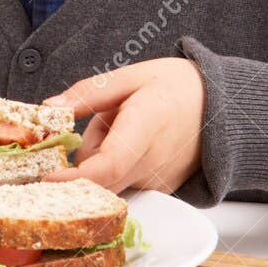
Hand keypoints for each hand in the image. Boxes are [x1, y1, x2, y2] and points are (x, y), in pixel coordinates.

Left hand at [41, 58, 205, 193]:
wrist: (222, 105)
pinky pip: (123, 184)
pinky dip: (115, 168)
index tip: (45, 175)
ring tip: (121, 127)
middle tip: (99, 121)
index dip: (71, 177)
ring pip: (107, 181)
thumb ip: (89, 93)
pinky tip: (132, 143)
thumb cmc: (178, 86)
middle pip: (97, 178)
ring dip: (100, 160)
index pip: (105, 166)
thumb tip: (50, 107)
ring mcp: (158, 180)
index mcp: (145, 125)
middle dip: (80, 157)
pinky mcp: (160, 190)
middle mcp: (152, 162)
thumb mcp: (132, 76)